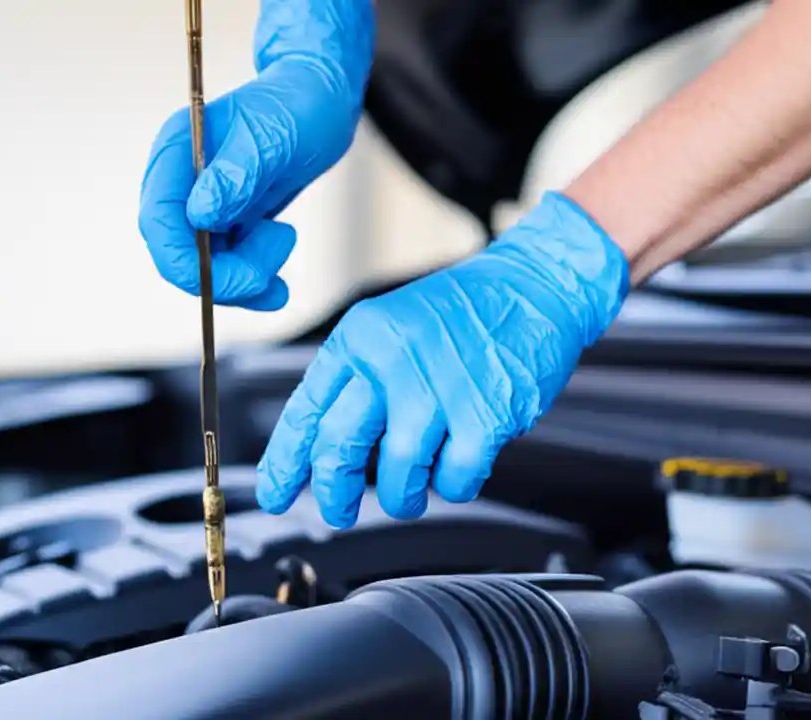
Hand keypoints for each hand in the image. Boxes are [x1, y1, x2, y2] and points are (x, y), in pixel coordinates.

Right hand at [138, 0, 374, 310]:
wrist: (321, 102)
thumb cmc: (298, 106)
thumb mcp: (271, 137)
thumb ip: (235, 174)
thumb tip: (200, 213)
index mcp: (177, 151)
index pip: (159, 219)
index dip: (182, 260)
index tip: (222, 279)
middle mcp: (182, 180)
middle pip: (178, 251)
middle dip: (222, 274)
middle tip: (267, 270)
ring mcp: (203, 203)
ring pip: (205, 267)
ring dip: (245, 276)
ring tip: (284, 241)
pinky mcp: (226, 220)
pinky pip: (228, 266)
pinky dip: (253, 282)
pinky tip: (279, 286)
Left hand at [255, 192, 630, 527]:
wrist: (536, 286)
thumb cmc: (465, 312)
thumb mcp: (391, 327)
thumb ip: (357, 380)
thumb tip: (322, 445)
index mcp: (361, 338)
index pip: (307, 410)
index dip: (285, 461)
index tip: (274, 492)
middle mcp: (392, 363)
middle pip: (338, 449)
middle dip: (333, 494)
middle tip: (337, 510)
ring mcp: (438, 391)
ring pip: (396, 477)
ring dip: (401, 498)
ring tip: (409, 493)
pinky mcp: (485, 416)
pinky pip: (454, 480)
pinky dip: (453, 485)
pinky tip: (458, 466)